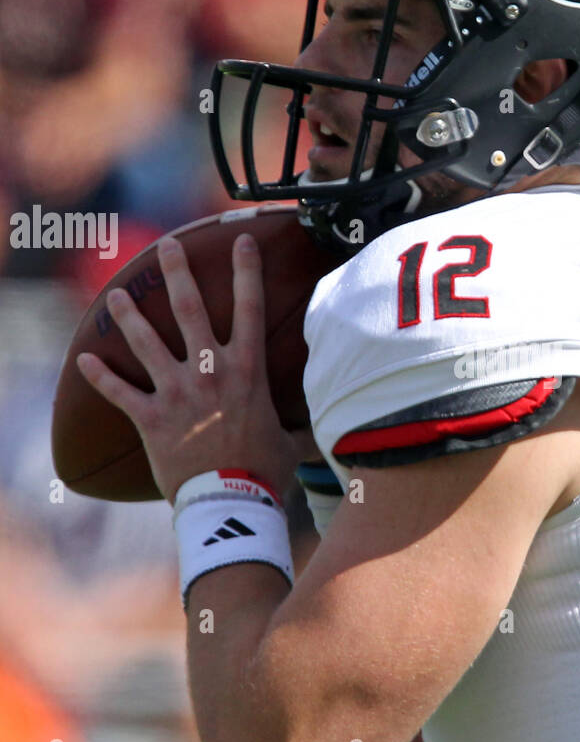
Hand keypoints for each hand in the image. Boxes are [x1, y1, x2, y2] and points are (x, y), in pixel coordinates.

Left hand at [77, 233, 300, 503]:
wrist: (230, 501)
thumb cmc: (265, 472)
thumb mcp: (292, 442)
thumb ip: (303, 427)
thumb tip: (335, 428)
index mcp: (247, 370)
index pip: (249, 307)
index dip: (246, 270)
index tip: (240, 239)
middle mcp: (210, 371)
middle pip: (190, 309)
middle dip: (178, 273)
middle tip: (166, 246)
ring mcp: (177, 392)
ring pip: (147, 342)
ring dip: (130, 316)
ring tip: (118, 294)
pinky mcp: (151, 418)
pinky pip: (119, 392)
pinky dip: (99, 376)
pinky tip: (83, 359)